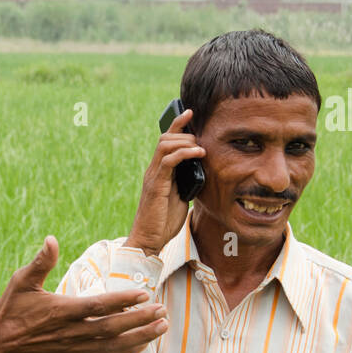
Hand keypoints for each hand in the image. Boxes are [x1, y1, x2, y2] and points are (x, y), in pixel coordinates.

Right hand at [0, 236, 168, 352]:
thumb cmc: (10, 310)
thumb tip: (52, 239)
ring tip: (162, 327)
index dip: (124, 300)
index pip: (99, 305)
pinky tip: (142, 345)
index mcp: (61, 310)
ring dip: (141, 337)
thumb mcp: (21, 282)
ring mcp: (74, 349)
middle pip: (113, 327)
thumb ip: (40, 262)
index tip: (144, 294)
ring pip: (114, 346)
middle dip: (141, 320)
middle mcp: (71, 332)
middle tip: (163, 310)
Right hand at [125, 107, 204, 256]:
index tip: (190, 112)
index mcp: (159, 171)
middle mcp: (153, 169)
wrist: (149, 240)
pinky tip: (198, 155)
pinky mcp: (156, 184)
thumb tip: (202, 172)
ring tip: (200, 149)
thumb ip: (187, 183)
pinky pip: (168, 160)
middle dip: (185, 131)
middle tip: (201, 140)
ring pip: (165, 144)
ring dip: (186, 141)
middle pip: (165, 137)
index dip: (177, 124)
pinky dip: (184, 153)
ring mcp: (153, 176)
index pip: (166, 140)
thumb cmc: (164, 222)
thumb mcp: (181, 198)